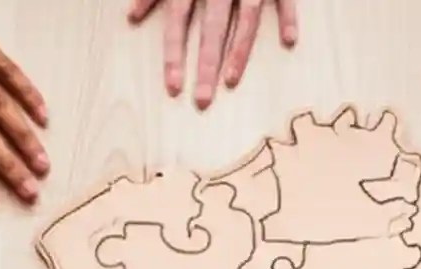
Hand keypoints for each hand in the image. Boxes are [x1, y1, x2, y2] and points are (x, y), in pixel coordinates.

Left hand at [128, 0, 298, 108]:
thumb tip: (131, 16)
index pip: (177, 24)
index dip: (174, 55)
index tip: (173, 88)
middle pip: (210, 30)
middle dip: (204, 66)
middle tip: (201, 101)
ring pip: (245, 19)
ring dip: (239, 51)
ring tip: (231, 81)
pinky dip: (288, 15)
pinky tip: (289, 40)